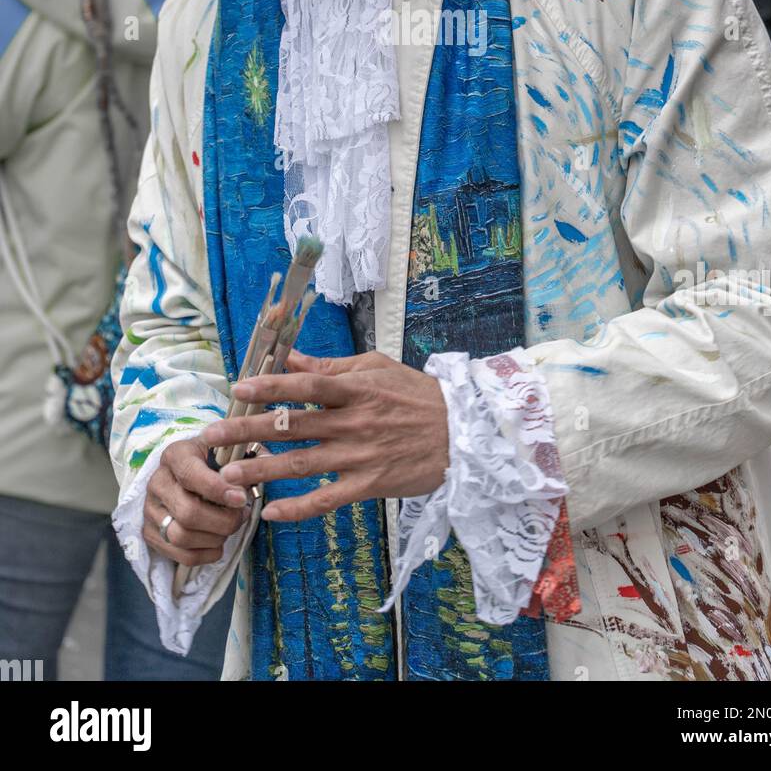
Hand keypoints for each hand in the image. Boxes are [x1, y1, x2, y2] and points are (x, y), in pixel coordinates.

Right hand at [143, 436, 250, 566]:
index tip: (242, 498)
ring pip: (182, 536)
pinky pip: (181, 555)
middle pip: (187, 512)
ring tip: (230, 527)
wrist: (185, 475)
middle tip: (242, 516)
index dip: (218, 489)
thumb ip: (243, 457)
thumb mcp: (226, 449)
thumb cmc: (213, 462)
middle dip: (222, 520)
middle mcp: (157, 482)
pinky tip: (219, 542)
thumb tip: (261, 467)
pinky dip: (207, 554)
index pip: (191, 475)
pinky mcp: (150, 534)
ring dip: (215, 538)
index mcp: (175, 455)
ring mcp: (151, 510)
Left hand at [200, 350, 448, 523]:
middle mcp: (353, 422)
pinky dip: (299, 508)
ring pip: (302, 464)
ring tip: (227, 476)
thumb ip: (330, 366)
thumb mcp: (376, 367)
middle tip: (211, 437)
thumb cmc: (416, 394)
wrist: (461, 432)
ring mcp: (359, 456)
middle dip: (248, 431)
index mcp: (354, 389)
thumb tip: (290, 356)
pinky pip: (327, 499)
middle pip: (292, 426)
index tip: (238, 388)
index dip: (271, 385)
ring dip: (261, 470)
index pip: (305, 385)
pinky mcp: (369, 484)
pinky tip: (270, 512)